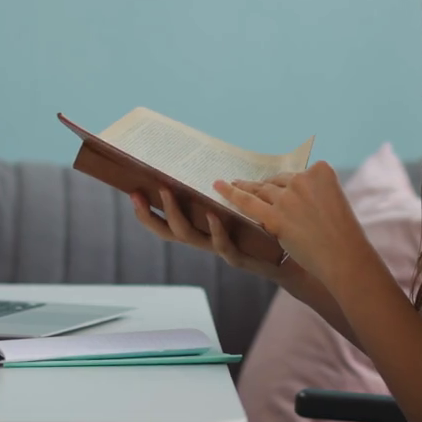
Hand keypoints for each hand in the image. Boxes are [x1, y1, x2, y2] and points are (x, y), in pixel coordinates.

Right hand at [130, 187, 290, 283]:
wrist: (289, 258)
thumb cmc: (262, 230)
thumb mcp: (238, 208)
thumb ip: (223, 192)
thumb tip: (209, 163)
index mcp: (203, 230)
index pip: (166, 224)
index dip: (147, 213)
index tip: (132, 192)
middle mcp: (205, 241)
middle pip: (169, 232)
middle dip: (151, 214)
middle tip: (138, 194)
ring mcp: (220, 250)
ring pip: (190, 237)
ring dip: (176, 214)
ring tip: (169, 193)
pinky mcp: (240, 257)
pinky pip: (223, 247)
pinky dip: (216, 230)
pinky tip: (213, 214)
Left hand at [216, 163, 375, 288]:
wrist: (345, 257)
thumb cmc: (343, 236)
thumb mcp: (336, 204)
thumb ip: (316, 195)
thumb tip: (296, 199)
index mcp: (322, 171)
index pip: (298, 174)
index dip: (291, 186)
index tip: (286, 191)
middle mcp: (303, 179)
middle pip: (277, 182)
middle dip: (266, 188)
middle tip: (251, 185)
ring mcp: (287, 198)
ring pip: (261, 190)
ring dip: (246, 187)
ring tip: (232, 184)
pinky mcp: (275, 217)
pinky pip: (247, 202)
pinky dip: (230, 193)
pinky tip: (218, 186)